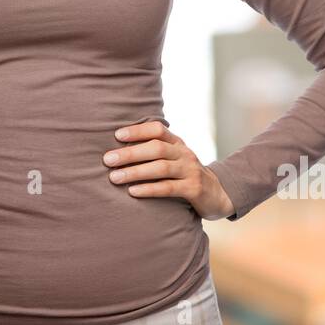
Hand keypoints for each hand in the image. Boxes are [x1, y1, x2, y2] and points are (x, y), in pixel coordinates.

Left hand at [103, 120, 235, 219]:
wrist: (217, 194)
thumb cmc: (184, 175)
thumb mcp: (173, 159)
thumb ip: (153, 152)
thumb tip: (117, 150)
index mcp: (177, 143)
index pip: (157, 129)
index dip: (137, 130)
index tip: (117, 135)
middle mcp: (184, 153)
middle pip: (156, 148)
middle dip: (130, 153)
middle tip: (108, 160)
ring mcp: (190, 170)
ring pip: (161, 168)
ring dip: (135, 172)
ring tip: (114, 177)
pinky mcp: (194, 189)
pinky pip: (168, 188)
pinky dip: (149, 189)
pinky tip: (132, 192)